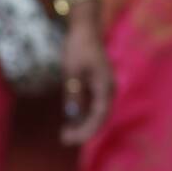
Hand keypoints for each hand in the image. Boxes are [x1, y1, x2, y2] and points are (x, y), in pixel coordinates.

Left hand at [58, 15, 113, 145]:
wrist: (84, 30)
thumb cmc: (79, 48)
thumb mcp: (72, 71)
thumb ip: (73, 93)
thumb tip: (72, 115)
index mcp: (105, 87)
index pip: (99, 116)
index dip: (86, 130)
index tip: (72, 138)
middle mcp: (107, 91)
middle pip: (98, 118)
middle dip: (82, 131)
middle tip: (64, 139)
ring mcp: (102, 90)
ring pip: (94, 115)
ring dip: (81, 126)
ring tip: (64, 135)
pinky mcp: (95, 88)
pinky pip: (90, 108)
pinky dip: (80, 117)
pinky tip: (68, 124)